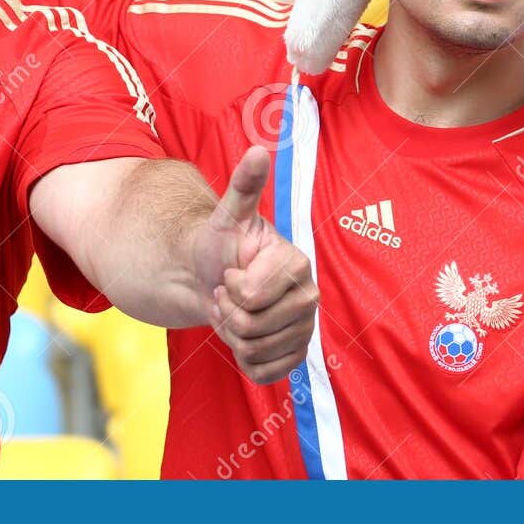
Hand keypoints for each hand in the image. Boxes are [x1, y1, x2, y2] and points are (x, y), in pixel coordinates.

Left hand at [191, 146, 317, 384]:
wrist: (214, 279)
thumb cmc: (221, 246)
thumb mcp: (227, 216)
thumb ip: (244, 186)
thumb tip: (258, 150)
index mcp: (297, 264)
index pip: (251, 296)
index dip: (229, 287)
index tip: (230, 273)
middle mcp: (309, 297)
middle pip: (253, 327)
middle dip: (228, 313)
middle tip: (228, 294)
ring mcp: (304, 328)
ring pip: (255, 351)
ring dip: (231, 335)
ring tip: (234, 312)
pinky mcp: (295, 355)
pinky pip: (265, 373)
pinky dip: (244, 360)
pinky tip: (244, 338)